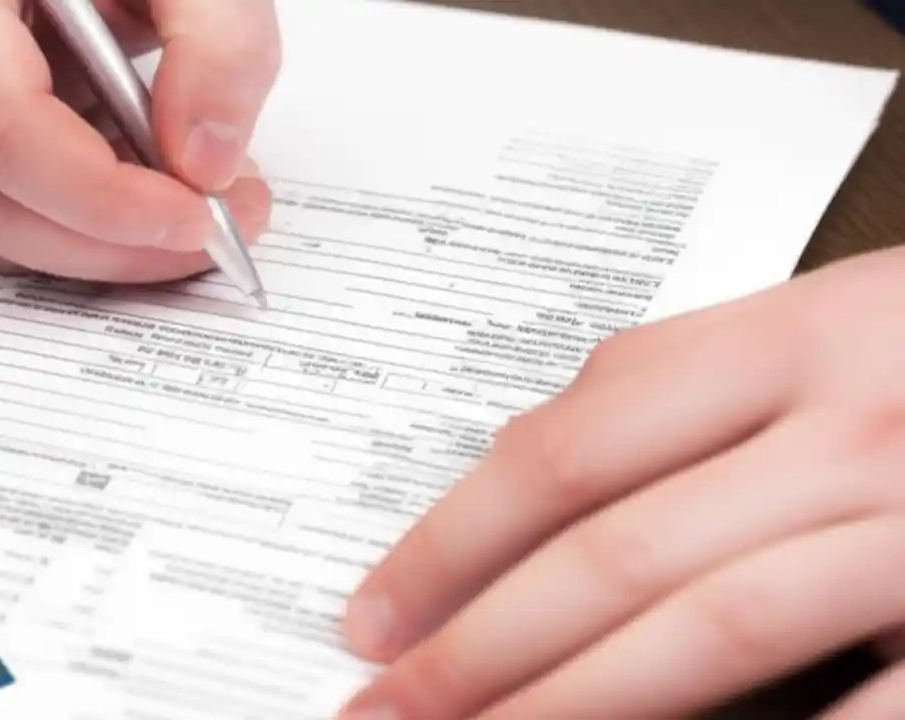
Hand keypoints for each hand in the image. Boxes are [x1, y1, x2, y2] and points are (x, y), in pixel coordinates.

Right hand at [0, 0, 278, 280]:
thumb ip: (218, 41)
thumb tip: (209, 164)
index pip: (1, 127)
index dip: (105, 200)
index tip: (198, 220)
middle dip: (110, 243)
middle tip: (211, 233)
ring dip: (81, 242)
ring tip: (172, 201)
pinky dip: (41, 222)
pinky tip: (107, 186)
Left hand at [338, 245, 904, 718]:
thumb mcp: (814, 325)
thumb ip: (671, 390)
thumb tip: (513, 472)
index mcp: (788, 339)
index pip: (568, 450)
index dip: (452, 543)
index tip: (375, 612)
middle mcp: (854, 424)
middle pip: (617, 553)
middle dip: (480, 648)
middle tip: (382, 706)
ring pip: (711, 631)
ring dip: (570, 706)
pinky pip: (862, 707)